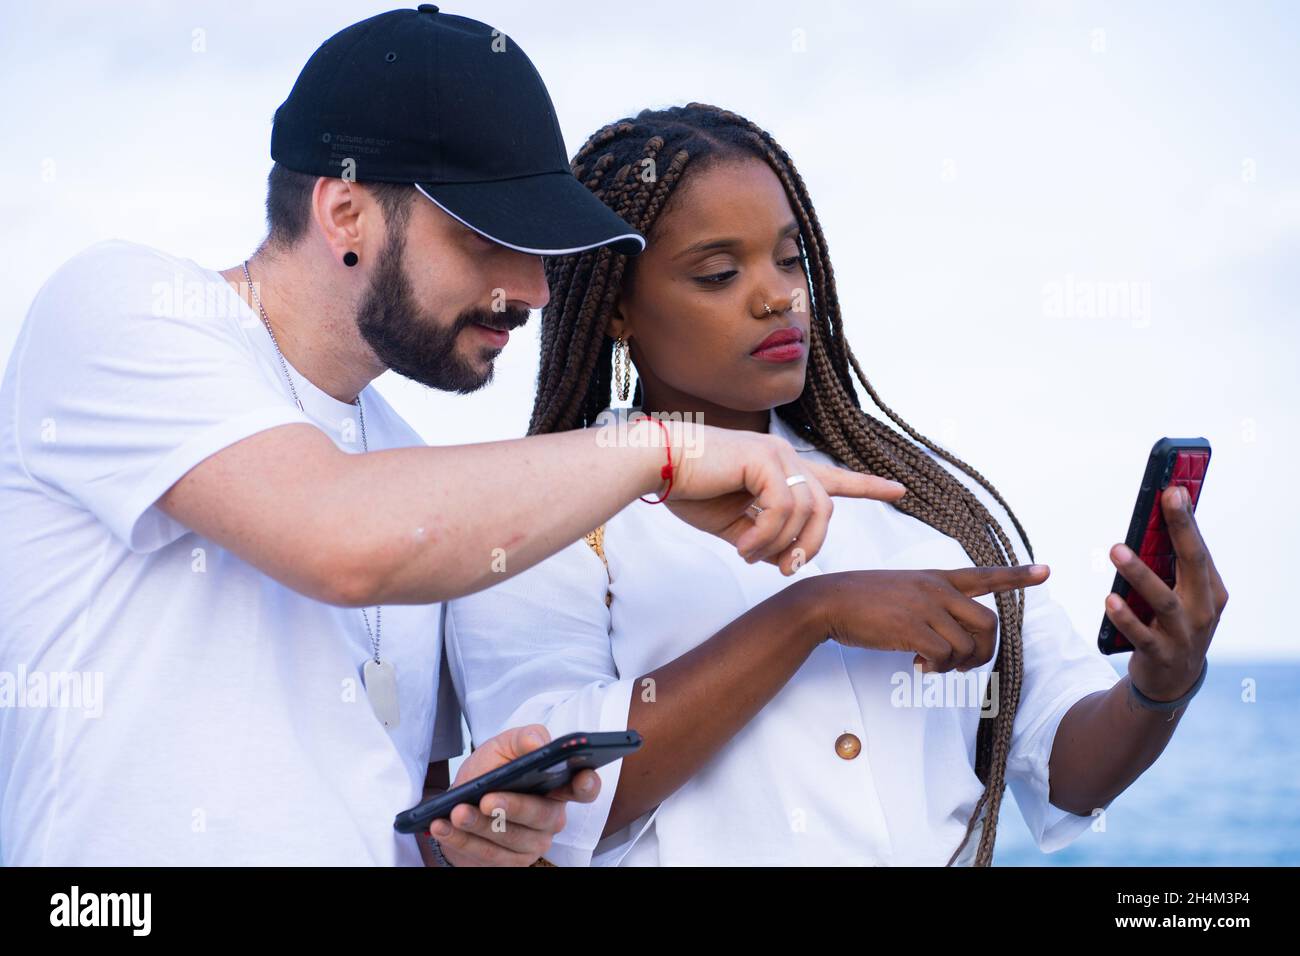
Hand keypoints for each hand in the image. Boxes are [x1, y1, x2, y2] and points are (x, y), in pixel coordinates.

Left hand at [429, 725, 599, 866]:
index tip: (581, 777)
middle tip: (487, 799)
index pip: (584, 788)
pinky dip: (461, 839)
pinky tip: (442, 826)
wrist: (460, 802)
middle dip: (513, 808)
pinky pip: (486, 855)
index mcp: (558, 787)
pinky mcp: (509, 863)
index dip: (588, 784)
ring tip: (456, 812)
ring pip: (509, 839)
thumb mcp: (502, 747)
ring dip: (479, 826)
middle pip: (541, 816)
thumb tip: (537, 742)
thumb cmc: (490, 772)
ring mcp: (532, 844)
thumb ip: (522, 738)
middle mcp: (551, 818)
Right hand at [661, 421, 905, 575]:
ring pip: (806, 513)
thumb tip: (787, 561)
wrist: (656, 465)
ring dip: (778, 544)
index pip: (833, 478)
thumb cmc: (689, 490)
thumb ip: (765, 538)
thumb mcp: (734, 525)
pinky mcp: (764, 458)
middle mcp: (786, 458)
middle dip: (811, 545)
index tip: (900, 489)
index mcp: (780, 471)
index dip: (867, 485)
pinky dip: (764, 535)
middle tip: (786, 568)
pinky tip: (741, 545)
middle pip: (825, 509)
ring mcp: (778, 455)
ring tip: (746, 554)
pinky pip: (782, 509)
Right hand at [802, 564, 1051, 671]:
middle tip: (963, 665)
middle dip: (984, 651)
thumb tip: (950, 641)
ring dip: (957, 665)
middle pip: (989, 623)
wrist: (828, 601)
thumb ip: (929, 604)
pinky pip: (945, 657)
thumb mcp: (901, 589)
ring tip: (933, 666)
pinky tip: (917, 666)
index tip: (1046, 571)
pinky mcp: (912, 628)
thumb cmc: (860, 600)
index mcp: (936, 578)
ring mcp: (926, 607)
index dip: (1018, 576)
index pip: (985, 575)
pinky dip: (937, 669)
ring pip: (968, 645)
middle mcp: (937, 589)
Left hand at [1105, 484, 1227, 700]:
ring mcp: (1185, 635)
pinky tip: (1109, 600)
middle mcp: (1204, 610)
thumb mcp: (1180, 594)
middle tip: (1163, 500)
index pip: (1199, 548)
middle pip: (1192, 564)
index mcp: (1211, 590)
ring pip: (1164, 600)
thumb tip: (1157, 516)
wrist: (1172, 681)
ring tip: (1116, 549)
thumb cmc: (1172, 624)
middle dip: (1179, 529)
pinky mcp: (1162, 655)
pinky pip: (1142, 635)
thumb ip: (1171, 562)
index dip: (1187, 519)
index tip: (1174, 489)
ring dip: (1140, 573)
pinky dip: (1126, 617)